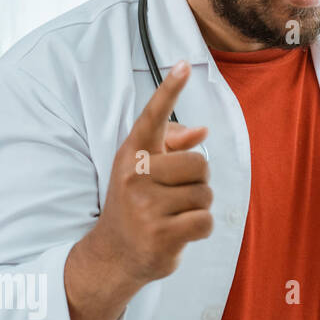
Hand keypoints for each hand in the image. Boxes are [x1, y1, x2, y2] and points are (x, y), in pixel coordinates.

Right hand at [82, 60, 213, 285]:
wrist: (114, 254)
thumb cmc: (139, 204)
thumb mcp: (147, 171)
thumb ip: (172, 146)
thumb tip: (202, 130)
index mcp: (133, 155)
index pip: (153, 117)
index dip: (170, 90)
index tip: (184, 65)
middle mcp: (136, 176)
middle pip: (200, 164)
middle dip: (198, 182)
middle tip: (174, 196)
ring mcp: (146, 207)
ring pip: (205, 194)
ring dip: (198, 207)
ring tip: (172, 215)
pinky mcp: (160, 234)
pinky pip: (205, 221)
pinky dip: (200, 229)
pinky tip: (178, 232)